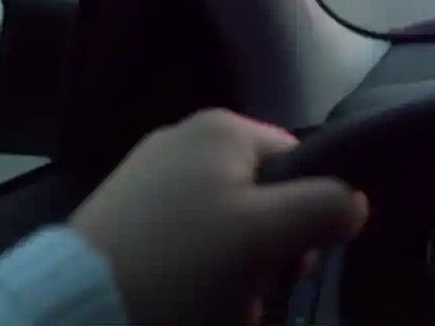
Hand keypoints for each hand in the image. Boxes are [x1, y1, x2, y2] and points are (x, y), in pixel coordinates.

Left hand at [71, 108, 368, 324]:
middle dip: (269, 248)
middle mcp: (185, 137)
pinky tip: (186, 302)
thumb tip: (357, 202)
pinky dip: (196, 271)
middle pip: (263, 195)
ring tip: (220, 304)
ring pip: (226, 223)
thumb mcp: (269, 234)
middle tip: (256, 289)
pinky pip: (185, 239)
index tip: (294, 261)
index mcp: (223, 127)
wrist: (77, 307)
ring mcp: (148, 175)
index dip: (309, 213)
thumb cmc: (184, 261)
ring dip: (236, 268)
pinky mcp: (123, 214)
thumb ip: (328, 207)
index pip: (300, 162)